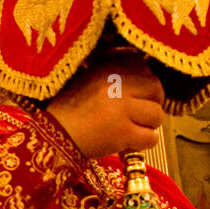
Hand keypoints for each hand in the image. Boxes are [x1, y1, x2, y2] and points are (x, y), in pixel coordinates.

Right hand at [47, 51, 164, 157]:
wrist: (52, 138)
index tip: (137, 91)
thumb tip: (143, 71)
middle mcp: (116, 84)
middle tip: (140, 112)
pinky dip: (143, 142)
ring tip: (133, 128)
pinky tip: (130, 142)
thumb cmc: (67, 111)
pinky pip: (151, 137)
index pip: (143, 66)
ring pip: (156, 114)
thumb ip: (111, 71)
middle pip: (156, 88)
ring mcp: (122, 109)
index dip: (144, 80)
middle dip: (152, 101)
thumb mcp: (85, 79)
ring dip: (148, 124)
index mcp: (107, 68)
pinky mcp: (123, 132)